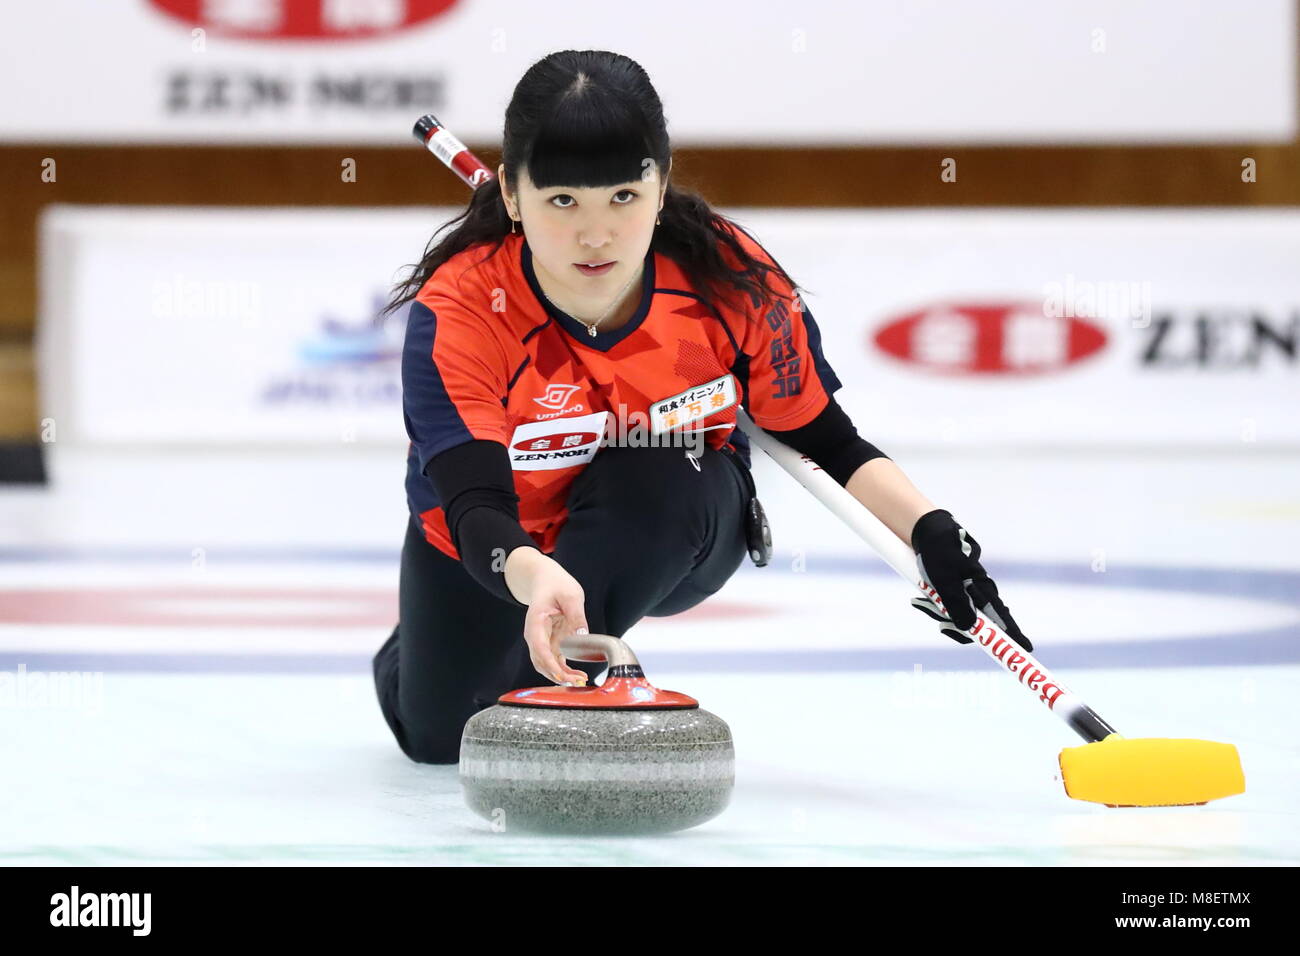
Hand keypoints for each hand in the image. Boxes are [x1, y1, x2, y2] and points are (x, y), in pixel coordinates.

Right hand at [504, 549, 592, 684]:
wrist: (546, 580)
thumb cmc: (556, 584)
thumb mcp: (570, 595)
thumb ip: (576, 614)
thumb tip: (582, 635)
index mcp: (535, 622)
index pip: (539, 648)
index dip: (550, 664)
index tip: (562, 675)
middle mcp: (535, 635)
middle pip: (541, 661)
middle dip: (557, 674)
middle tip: (577, 680)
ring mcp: (541, 640)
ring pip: (546, 665)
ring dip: (560, 675)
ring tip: (579, 679)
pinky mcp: (550, 642)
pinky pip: (554, 661)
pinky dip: (563, 670)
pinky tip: (577, 674)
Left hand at [909, 509, 1031, 651]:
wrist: (929, 533)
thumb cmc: (941, 554)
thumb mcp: (945, 580)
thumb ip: (957, 604)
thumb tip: (970, 628)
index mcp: (984, 590)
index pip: (1003, 618)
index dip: (1015, 635)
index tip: (1027, 649)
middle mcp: (980, 593)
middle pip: (977, 624)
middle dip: (957, 627)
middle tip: (941, 625)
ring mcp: (968, 592)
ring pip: (958, 616)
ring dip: (940, 613)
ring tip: (923, 600)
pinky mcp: (955, 590)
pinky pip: (947, 607)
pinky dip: (935, 606)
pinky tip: (922, 599)